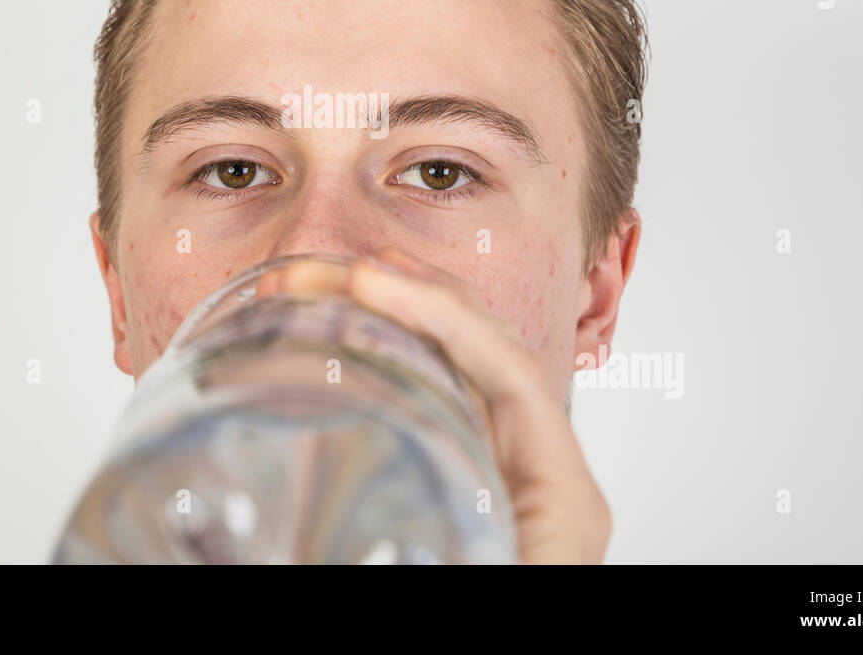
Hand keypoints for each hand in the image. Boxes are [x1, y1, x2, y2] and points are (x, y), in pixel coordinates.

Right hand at [255, 246, 610, 563]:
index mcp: (561, 502)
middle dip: (402, 293)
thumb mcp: (471, 576)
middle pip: (484, 348)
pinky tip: (336, 342)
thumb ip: (420, 545)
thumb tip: (301, 530)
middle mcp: (538, 474)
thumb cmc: (512, 588)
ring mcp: (502, 473)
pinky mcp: (465, 481)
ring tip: (317, 288)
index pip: (507, 368)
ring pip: (455, 365)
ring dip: (389, 314)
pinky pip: (433, 397)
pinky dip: (385, 355)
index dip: (432, 310)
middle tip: (316, 274)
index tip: (359, 284)